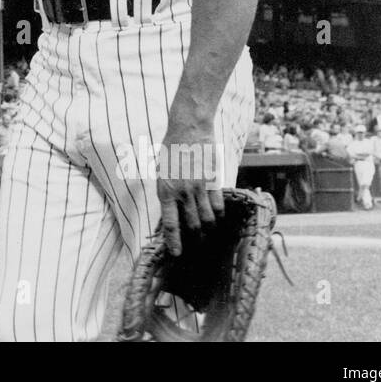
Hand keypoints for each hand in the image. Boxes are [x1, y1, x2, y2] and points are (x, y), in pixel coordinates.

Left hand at [156, 117, 222, 256]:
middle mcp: (182, 193)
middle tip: (197, 242)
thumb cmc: (171, 148)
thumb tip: (169, 211)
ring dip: (208, 228)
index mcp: (165, 191)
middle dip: (195, 237)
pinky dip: (219, 213)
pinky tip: (218, 216)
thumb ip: (166, 191)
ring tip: (208, 232)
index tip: (177, 254)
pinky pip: (219, 204)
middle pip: (192, 225)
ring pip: (207, 218)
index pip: (171, 225)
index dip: (174, 242)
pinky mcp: (213, 180)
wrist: (188, 128)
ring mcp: (199, 187)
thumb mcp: (161, 171)